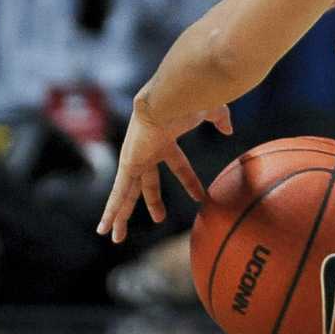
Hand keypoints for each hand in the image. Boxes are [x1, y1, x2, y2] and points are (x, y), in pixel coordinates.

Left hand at [96, 100, 232, 243]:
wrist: (169, 95)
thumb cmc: (189, 100)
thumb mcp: (211, 110)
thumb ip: (220, 118)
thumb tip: (229, 130)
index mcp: (165, 139)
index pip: (179, 166)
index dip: (190, 182)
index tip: (200, 197)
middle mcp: (147, 151)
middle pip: (147, 184)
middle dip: (152, 201)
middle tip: (158, 218)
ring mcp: (135, 159)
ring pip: (126, 194)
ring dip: (121, 215)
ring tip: (116, 238)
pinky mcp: (128, 164)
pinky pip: (119, 193)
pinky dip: (111, 210)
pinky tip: (104, 228)